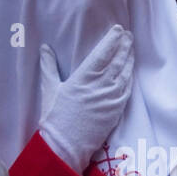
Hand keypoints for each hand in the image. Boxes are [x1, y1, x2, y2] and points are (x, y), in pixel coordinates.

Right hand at [38, 25, 134, 171]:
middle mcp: (100, 86)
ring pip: (125, 73)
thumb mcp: (49, 89)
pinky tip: (130, 71)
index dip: (112, 40)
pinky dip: (130, 77)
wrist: (65, 145)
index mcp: (83, 78)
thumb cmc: (55, 117)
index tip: (118, 30)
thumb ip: (48, 66)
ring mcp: (110, 98)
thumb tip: (45, 48)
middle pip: (117, 61)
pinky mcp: (116, 110)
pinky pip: (126, 89)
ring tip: (131, 48)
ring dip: (129, 59)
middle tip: (128, 35)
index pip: (102, 53)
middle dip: (124, 46)